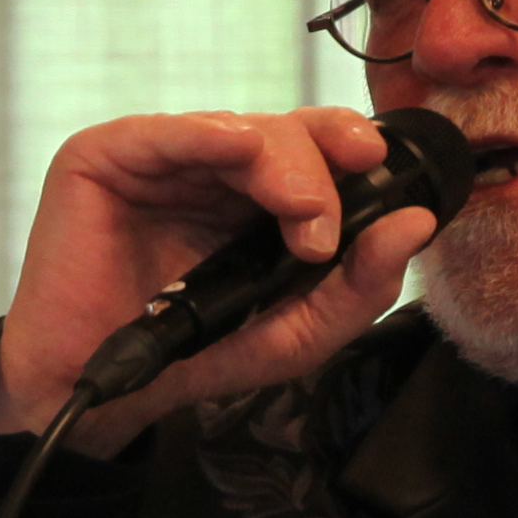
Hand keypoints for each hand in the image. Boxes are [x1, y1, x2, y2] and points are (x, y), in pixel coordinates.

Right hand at [0, 106, 442, 445]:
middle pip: (288, 133)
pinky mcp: (105, 159)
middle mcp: (212, 167)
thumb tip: (416, 223)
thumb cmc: (191, 353)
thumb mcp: (296, 332)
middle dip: (323, 172)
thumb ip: (360, 285)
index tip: (385, 178)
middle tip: (322, 233)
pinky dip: (206, 133)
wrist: (101, 388)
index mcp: (258, 196)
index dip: (355, 149)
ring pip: (241, 129)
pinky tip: (238, 147)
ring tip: (299, 217)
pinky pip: (165, 131)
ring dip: (285, 166)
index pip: (319, 148)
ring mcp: (161, 159)